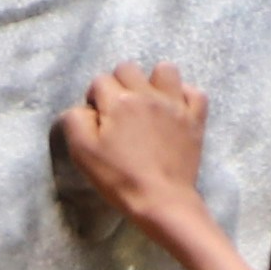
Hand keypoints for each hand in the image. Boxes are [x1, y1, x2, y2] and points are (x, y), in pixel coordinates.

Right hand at [52, 61, 215, 243]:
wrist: (161, 200)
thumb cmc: (119, 178)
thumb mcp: (83, 153)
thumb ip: (75, 121)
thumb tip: (82, 108)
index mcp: (118, 102)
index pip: (100, 81)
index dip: (95, 99)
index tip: (98, 120)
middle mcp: (147, 95)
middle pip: (128, 69)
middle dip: (119, 84)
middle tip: (119, 111)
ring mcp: (174, 105)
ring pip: (165, 70)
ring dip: (153, 81)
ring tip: (148, 102)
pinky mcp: (194, 120)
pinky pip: (195, 92)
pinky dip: (185, 96)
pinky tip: (175, 110)